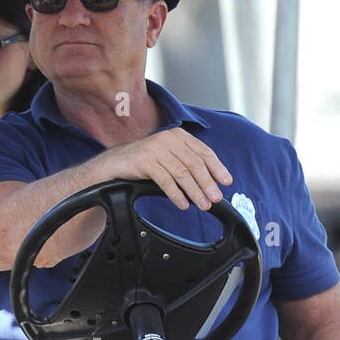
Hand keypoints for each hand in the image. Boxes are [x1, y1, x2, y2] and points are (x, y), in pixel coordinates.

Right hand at [102, 128, 232, 210]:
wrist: (113, 164)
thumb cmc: (143, 162)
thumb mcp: (168, 157)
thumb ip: (186, 162)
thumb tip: (209, 181)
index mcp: (177, 135)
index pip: (203, 151)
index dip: (217, 167)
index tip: (226, 182)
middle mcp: (168, 139)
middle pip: (195, 163)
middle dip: (208, 183)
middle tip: (215, 198)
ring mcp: (156, 149)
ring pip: (182, 173)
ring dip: (195, 191)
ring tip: (202, 204)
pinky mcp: (145, 161)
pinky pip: (166, 180)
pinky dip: (176, 194)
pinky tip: (182, 204)